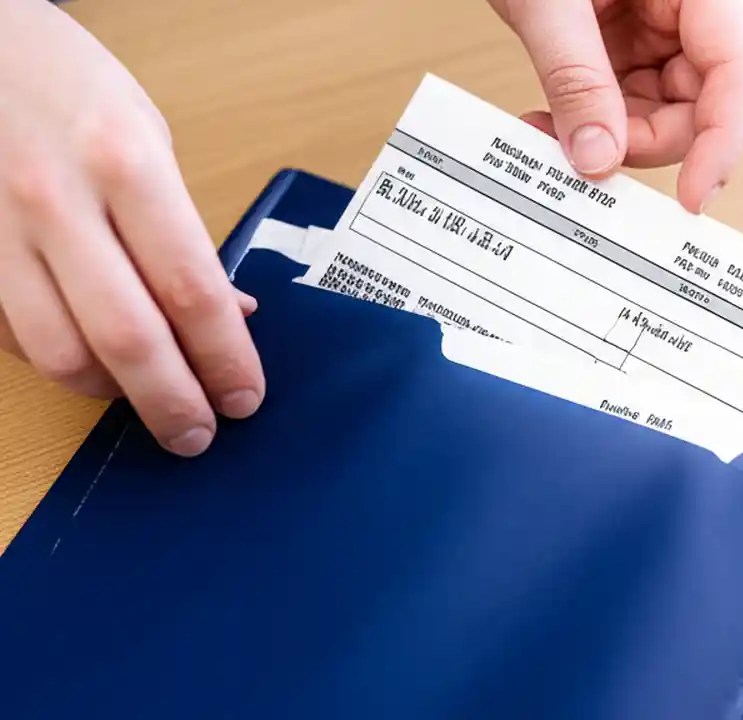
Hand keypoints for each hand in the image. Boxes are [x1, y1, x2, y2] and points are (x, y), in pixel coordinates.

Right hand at [0, 0, 263, 456]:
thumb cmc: (73, 90)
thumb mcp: (150, 140)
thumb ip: (183, 230)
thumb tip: (229, 313)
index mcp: (125, 164)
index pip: (192, 291)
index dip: (225, 359)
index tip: (245, 397)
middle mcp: (58, 202)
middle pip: (128, 338)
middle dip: (174, 402)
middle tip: (200, 434)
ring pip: (61, 354)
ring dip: (115, 394)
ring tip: (151, 400)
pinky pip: (16, 340)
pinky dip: (63, 364)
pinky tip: (95, 362)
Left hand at [488, 0, 742, 212]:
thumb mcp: (549, 1)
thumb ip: (575, 78)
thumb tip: (597, 159)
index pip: (735, 73)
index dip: (722, 141)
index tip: (694, 198)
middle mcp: (686, 11)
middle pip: (697, 106)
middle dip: (642, 143)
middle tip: (585, 160)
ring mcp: (654, 32)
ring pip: (657, 115)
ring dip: (606, 140)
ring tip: (547, 133)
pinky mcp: (621, 47)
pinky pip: (620, 105)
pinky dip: (586, 125)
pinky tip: (549, 124)